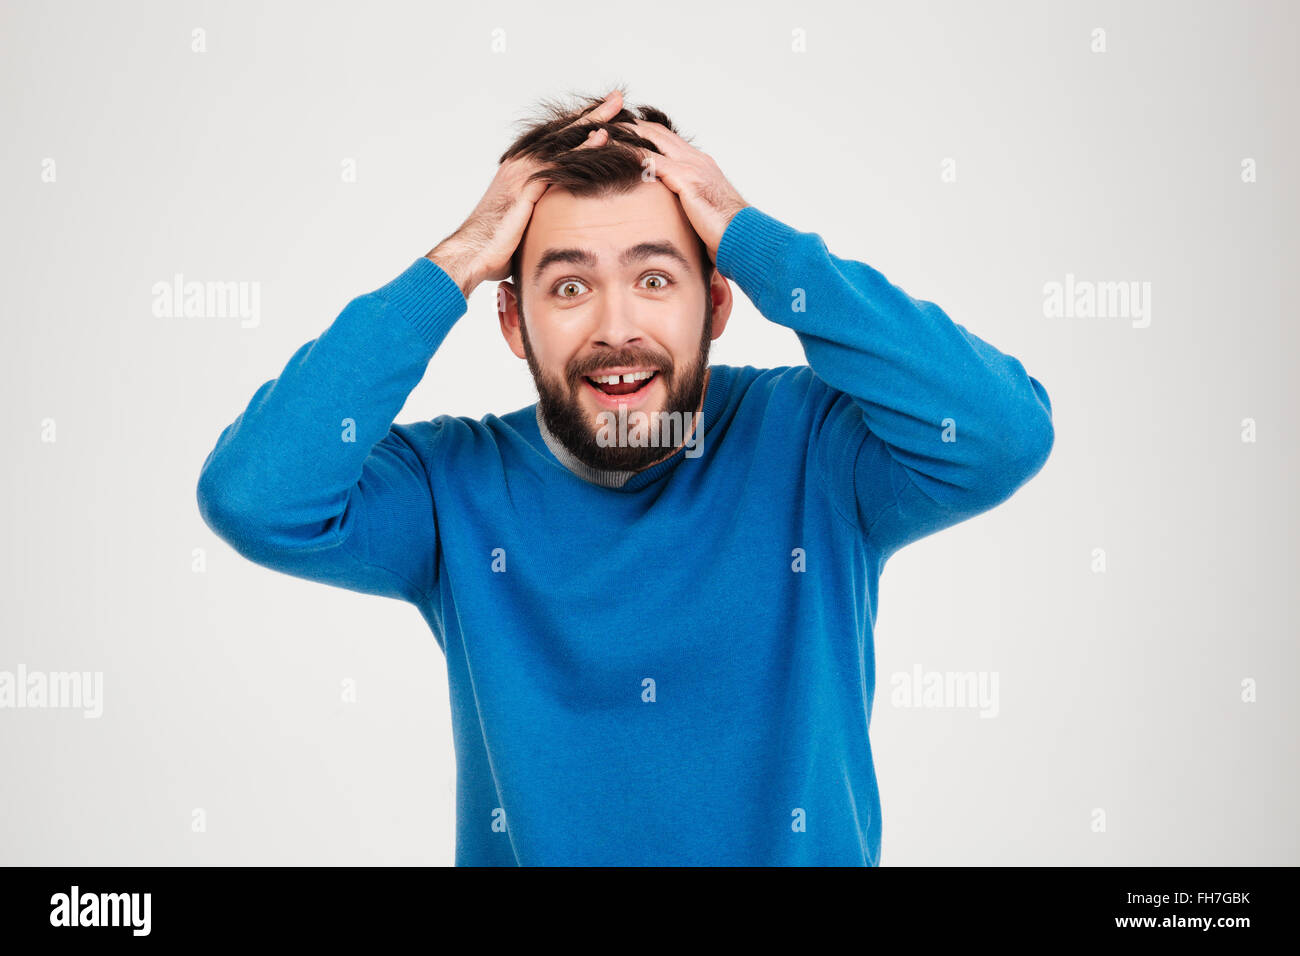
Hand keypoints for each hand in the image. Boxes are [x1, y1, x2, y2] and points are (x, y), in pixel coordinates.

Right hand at [426, 90, 625, 297]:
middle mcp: (520, 163)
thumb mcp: (523, 224)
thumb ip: (541, 214)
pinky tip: (602, 137)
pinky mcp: (526, 185)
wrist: (471, 253)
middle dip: (591, 114)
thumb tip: (555, 225)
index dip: (579, 127)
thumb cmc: (494, 246)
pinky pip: (560, 160)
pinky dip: (582, 148)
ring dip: (591, 121)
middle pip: (561, 132)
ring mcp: (522, 171)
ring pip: (563, 139)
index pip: (554, 141)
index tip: (603, 115)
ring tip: (616, 106)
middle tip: (617, 97)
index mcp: (519, 169)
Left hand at [615, 117, 748, 262]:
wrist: (743, 236)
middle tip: (604, 124)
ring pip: (652, 139)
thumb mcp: (703, 211)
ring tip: (600, 135)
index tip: (622, 131)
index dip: (644, 133)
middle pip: (656, 132)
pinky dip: (631, 154)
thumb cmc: (725, 231)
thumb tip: (676, 212)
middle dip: (630, 126)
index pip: (667, 139)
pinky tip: (613, 155)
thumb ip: (688, 203)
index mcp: (700, 165)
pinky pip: (652, 160)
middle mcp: (696, 159)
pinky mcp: (686, 179)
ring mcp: (692, 167)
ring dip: (626, 136)